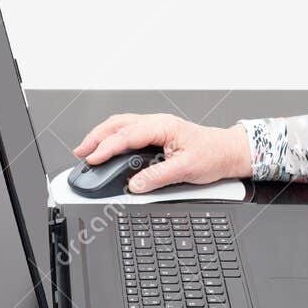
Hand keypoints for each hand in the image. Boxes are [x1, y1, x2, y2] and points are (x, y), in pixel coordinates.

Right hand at [72, 113, 251, 193]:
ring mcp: (155, 126)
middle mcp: (156, 123)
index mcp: (163, 126)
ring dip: (101, 136)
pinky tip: (106, 147)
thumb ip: (158, 177)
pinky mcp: (155, 133)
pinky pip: (127, 131)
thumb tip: (135, 184)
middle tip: (80, 153)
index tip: (92, 158)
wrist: (227, 151)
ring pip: (120, 125)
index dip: (107, 147)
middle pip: (117, 125)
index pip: (127, 135)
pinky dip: (112, 137)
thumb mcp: (186, 169)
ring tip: (87, 150)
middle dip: (95, 138)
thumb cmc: (212, 154)